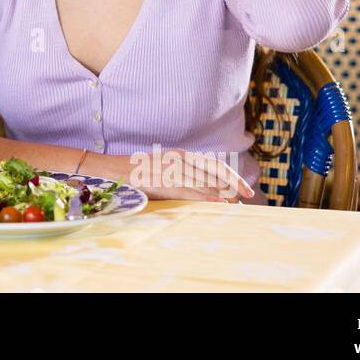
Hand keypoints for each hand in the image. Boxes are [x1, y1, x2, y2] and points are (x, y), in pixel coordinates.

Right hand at [111, 148, 255, 202]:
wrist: (111, 169)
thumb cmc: (137, 172)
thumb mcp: (164, 170)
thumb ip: (184, 178)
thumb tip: (210, 192)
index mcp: (180, 155)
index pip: (214, 165)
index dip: (232, 176)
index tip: (246, 189)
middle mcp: (178, 159)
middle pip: (213, 171)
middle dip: (233, 184)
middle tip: (248, 196)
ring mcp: (170, 170)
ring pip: (203, 181)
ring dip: (221, 192)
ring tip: (235, 203)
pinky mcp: (161, 181)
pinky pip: (187, 189)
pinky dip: (203, 196)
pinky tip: (215, 203)